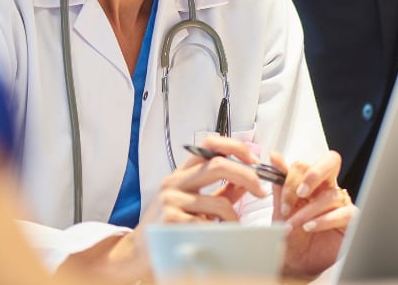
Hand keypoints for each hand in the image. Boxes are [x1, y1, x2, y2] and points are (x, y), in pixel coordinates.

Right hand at [108, 136, 268, 274]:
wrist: (138, 252)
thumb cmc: (169, 225)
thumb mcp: (195, 203)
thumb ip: (222, 190)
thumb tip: (249, 180)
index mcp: (181, 174)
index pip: (208, 145)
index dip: (235, 147)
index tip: (253, 159)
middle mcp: (173, 182)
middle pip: (218, 165)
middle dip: (248, 175)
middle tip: (260, 190)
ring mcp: (170, 200)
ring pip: (219, 201)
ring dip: (234, 217)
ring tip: (233, 226)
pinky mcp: (170, 221)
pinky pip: (208, 224)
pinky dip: (219, 231)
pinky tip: (215, 236)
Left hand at [271, 150, 355, 277]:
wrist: (296, 262)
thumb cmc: (291, 235)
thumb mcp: (280, 209)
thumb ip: (279, 183)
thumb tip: (275, 156)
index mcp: (310, 183)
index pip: (307, 164)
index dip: (294, 178)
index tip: (284, 198)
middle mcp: (327, 188)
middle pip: (331, 160)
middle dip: (314, 173)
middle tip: (300, 193)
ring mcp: (340, 202)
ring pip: (331, 194)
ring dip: (309, 210)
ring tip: (295, 224)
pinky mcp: (350, 220)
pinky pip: (345, 213)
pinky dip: (325, 220)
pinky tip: (310, 227)